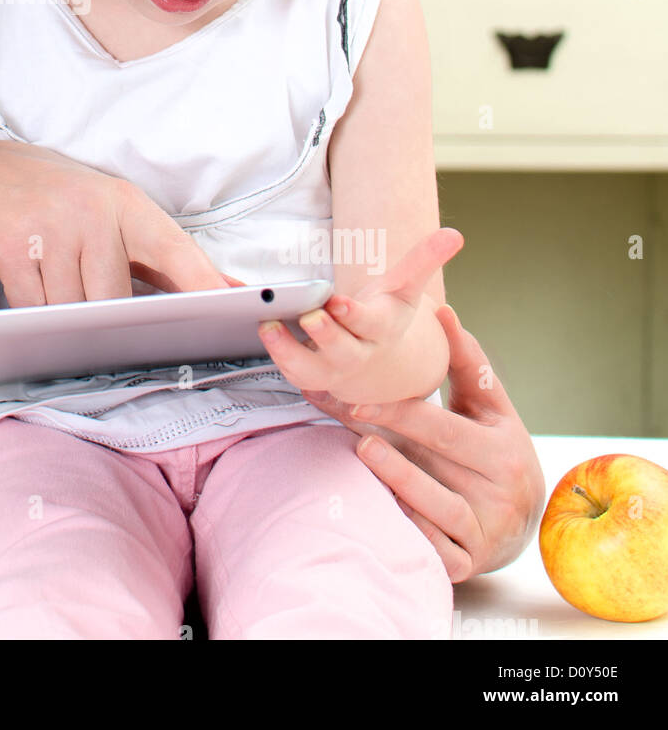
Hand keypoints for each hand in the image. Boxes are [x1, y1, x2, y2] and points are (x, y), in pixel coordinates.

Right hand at [0, 138, 225, 305]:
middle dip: (108, 325)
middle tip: (99, 331)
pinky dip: (30, 316)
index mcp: (125, 202)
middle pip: (119, 301)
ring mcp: (53, 225)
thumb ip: (154, 253)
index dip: (205, 286)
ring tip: (50, 299)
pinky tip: (23, 296)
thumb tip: (224, 290)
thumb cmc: (45, 200)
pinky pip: (34, 308)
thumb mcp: (102, 212)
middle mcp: (93, 210)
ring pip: (75, 311)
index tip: (240, 312)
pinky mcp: (13, 243)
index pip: (177, 250)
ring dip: (63, 322)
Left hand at [255, 227, 461, 401]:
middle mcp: (359, 355)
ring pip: (311, 370)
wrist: (384, 365)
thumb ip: (423, 260)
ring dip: (288, 351)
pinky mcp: (312, 379)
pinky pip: (292, 374)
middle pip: (342, 351)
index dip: (354, 315)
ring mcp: (334, 371)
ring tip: (268, 325)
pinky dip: (275, 356)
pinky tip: (262, 330)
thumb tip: (454, 233)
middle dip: (326, 335)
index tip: (338, 303)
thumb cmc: (386, 316)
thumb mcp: (404, 289)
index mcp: (382, 330)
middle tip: (309, 316)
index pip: (371, 324)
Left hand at [300, 302, 546, 581]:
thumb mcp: (488, 408)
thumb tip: (442, 311)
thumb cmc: (495, 450)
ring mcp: (485, 532)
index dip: (401, 411)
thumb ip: (466, 362)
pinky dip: (413, 534)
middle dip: (393, 439)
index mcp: (502, 451)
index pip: (445, 428)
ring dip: (399, 482)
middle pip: (437, 464)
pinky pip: (439, 551)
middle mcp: (499, 493)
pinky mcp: (469, 564)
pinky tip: (384, 513)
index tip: (358, 398)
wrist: (524, 522)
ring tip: (363, 451)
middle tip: (351, 416)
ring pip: (438, 510)